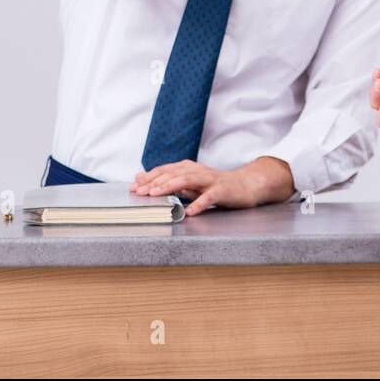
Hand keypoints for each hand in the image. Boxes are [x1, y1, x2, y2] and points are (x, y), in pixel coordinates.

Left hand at [130, 157, 293, 216]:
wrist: (246, 185)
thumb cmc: (216, 186)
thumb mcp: (191, 183)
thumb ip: (170, 181)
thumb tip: (143, 179)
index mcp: (189, 168)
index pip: (165, 170)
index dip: (149, 178)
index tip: (134, 187)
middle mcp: (198, 171)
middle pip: (173, 173)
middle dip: (154, 182)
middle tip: (140, 192)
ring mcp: (210, 180)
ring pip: (188, 180)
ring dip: (170, 187)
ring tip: (157, 195)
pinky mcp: (223, 191)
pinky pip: (209, 197)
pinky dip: (199, 204)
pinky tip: (189, 212)